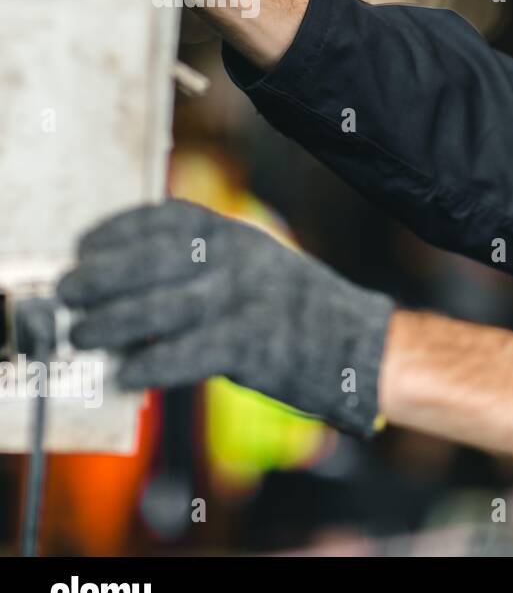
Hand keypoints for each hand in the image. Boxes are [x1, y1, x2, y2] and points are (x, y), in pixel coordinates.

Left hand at [57, 200, 394, 436]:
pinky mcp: (253, 345)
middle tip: (69, 295)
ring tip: (84, 335)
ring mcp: (247, 301)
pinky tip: (128, 373)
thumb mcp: (257, 264)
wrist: (364, 345)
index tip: (83, 246)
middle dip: (99, 279)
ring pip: (158, 309)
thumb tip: (131, 283)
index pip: (165, 219)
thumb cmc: (302, 311)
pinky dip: (149, 365)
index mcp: (239, 234)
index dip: (116, 230)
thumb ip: (206, 264)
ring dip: (111, 324)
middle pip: (151, 263)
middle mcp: (240, 259)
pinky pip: (185, 354)